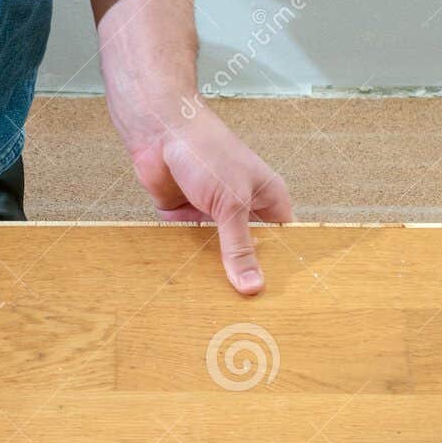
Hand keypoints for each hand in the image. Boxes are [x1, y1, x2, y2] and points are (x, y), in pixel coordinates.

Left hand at [124, 103, 292, 295]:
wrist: (160, 130)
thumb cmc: (207, 151)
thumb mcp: (232, 203)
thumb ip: (239, 247)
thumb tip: (252, 286)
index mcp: (267, 199)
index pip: (282, 241)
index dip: (280, 267)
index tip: (280, 300)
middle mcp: (241, 208)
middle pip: (247, 251)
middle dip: (243, 274)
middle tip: (245, 312)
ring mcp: (211, 212)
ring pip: (215, 252)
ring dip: (212, 270)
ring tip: (216, 310)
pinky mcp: (181, 215)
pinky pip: (186, 245)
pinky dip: (184, 258)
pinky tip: (186, 286)